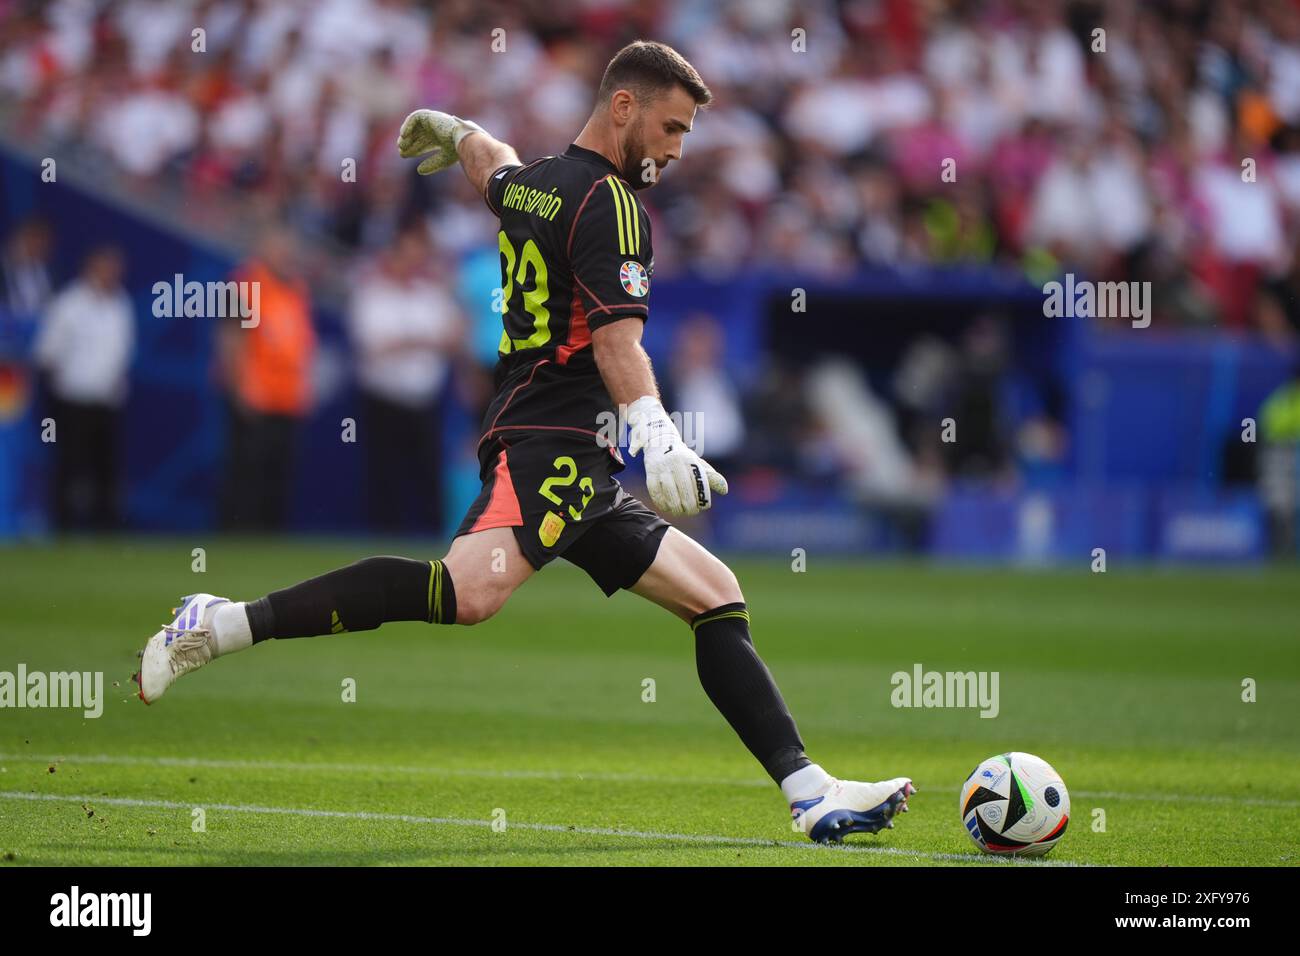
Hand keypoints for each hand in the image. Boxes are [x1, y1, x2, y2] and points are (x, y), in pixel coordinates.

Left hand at [396, 109, 483, 174]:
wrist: (463, 138)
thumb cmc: (458, 150)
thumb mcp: (443, 159)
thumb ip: (432, 164)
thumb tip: (419, 171)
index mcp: (441, 138)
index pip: (424, 143)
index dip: (414, 149)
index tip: (404, 155)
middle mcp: (437, 128)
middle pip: (418, 136)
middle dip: (409, 144)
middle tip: (401, 151)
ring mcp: (434, 121)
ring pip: (415, 127)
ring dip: (407, 135)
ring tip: (401, 144)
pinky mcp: (430, 115)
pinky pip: (415, 117)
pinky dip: (408, 125)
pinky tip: (404, 135)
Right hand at [626, 396, 727, 516]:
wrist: (659, 442)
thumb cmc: (683, 458)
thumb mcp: (698, 463)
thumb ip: (711, 477)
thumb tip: (724, 490)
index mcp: (689, 460)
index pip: (698, 483)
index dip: (702, 497)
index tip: (704, 506)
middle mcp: (675, 463)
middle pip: (684, 490)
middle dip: (689, 506)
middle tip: (692, 512)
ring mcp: (662, 468)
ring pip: (670, 494)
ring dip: (676, 508)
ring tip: (680, 512)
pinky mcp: (650, 474)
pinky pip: (656, 494)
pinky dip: (662, 504)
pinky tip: (667, 508)